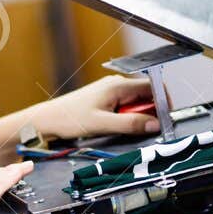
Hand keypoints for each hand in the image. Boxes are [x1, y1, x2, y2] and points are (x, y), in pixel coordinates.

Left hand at [30, 74, 158, 140]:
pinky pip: (125, 106)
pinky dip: (126, 117)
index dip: (163, 101)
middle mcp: (116, 84)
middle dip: (150, 112)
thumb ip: (130, 124)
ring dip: (136, 116)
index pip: (153, 86)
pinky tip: (115, 126)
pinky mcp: (105, 99)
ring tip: (124, 128)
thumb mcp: (103, 124)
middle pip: (146, 95)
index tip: (165, 118)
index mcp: (117, 85)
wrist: (47, 120)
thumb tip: (154, 124)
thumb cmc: (69, 119)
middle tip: (144, 129)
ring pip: (135, 102)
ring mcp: (110, 91)